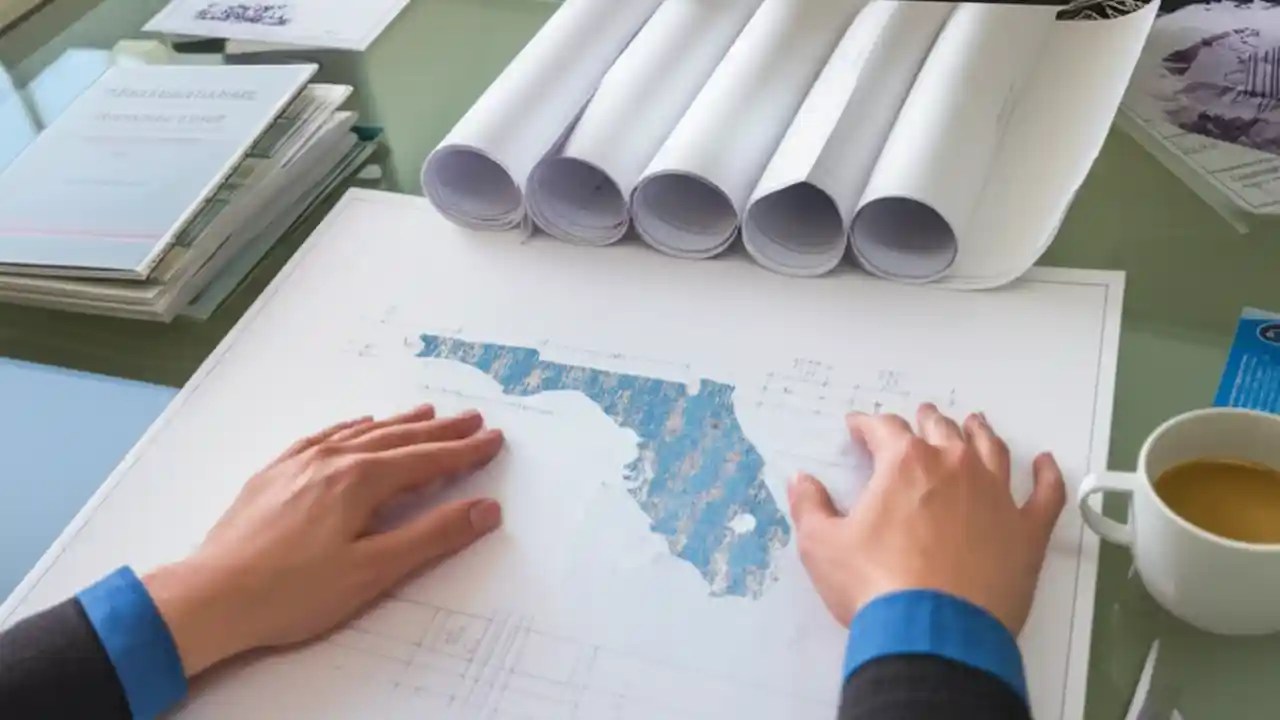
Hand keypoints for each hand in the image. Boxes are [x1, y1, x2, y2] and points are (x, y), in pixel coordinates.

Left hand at [142, 405, 504, 675]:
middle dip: (440, 432)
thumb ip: (432, 536)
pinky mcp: (274, 475)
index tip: (493, 440)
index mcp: (360, 481)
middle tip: (472, 421)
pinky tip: (357, 426)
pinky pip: (322, 438)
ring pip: (361, 433)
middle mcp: (332, 461)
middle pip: (398, 439)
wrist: (211, 596)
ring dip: (399, 424)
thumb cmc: (292, 591)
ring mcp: (299, 464)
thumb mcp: (373, 571)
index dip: (464, 452)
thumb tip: (484, 510)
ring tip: (427, 414)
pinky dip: (349, 428)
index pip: (427, 461)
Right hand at [789, 403, 1065, 634]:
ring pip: (992, 449)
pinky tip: (1047, 463)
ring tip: (974, 422)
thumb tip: (801, 481)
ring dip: (980, 432)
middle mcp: (955, 467)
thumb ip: (811, 507)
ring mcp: (996, 496)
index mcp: (905, 463)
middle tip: (919, 417)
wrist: (933, 633)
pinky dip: (1048, 475)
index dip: (867, 425)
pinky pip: (1045, 494)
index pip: (884, 429)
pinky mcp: (1026, 531)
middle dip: (925, 421)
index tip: (858, 427)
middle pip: (941, 429)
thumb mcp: (823, 546)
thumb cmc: (875, 585)